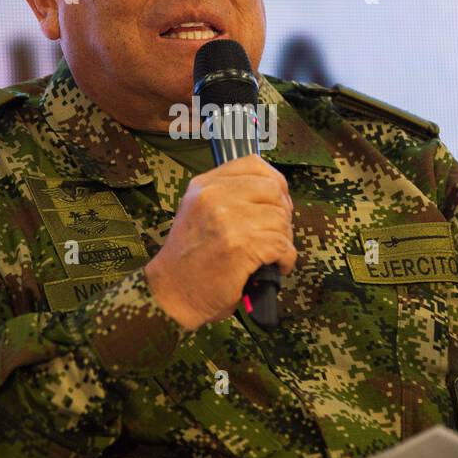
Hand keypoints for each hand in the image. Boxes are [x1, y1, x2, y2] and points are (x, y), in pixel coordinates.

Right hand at [145, 154, 296, 331]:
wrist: (172, 293)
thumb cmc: (190, 259)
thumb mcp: (199, 213)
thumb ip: (228, 196)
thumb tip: (276, 193)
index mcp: (204, 185)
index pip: (254, 164)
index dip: (275, 184)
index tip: (277, 204)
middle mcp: (214, 196)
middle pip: (274, 191)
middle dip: (282, 215)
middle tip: (274, 236)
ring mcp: (228, 220)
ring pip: (281, 220)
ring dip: (283, 241)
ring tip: (270, 255)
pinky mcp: (241, 245)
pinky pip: (283, 246)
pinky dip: (285, 260)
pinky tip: (274, 267)